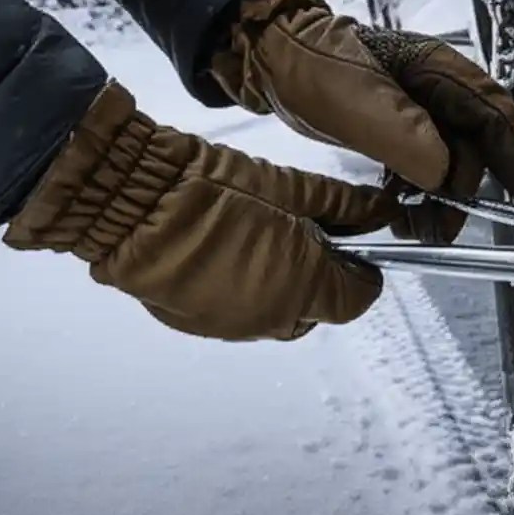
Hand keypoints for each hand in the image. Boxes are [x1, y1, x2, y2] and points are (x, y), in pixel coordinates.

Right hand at [3, 82, 395, 340]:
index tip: (358, 251)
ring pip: (277, 317)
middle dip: (321, 282)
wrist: (133, 206)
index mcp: (303, 285)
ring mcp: (234, 326)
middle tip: (309, 241)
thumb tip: (380, 210)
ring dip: (281, 289)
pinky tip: (230, 257)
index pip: (356, 298)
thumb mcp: (287, 188)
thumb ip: (341, 205)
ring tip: (263, 244)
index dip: (363, 273)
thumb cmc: (212, 191)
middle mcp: (273, 318)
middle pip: (318, 312)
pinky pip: (238, 316)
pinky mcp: (199, 325)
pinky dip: (244, 293)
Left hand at [210, 0, 513, 243]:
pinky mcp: (395, 129)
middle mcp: (436, 89)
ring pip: (448, 161)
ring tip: (418, 227)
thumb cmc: (312, 65)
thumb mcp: (359, 101)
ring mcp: (416, 109)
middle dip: (467, 191)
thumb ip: (407, 138)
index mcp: (437, 70)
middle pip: (474, 146)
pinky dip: (418, 193)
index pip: (493, 115)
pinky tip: (401, 212)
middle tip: (445, 228)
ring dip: (440, 198)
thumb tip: (445, 178)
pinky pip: (422, 166)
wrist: (270, 54)